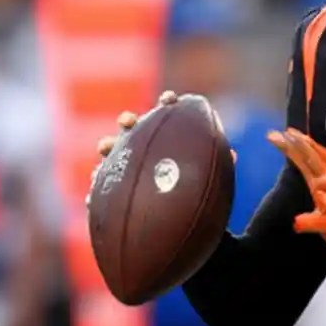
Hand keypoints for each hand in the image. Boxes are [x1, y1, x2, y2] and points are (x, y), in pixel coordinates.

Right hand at [88, 91, 235, 205]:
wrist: (183, 225)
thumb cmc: (198, 196)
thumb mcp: (210, 179)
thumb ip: (219, 164)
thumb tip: (232, 154)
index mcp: (167, 140)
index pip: (167, 115)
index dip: (167, 103)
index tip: (169, 100)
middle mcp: (144, 149)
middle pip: (132, 129)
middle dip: (128, 121)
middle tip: (129, 121)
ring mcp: (126, 167)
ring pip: (111, 153)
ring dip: (107, 146)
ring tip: (105, 148)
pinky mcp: (114, 189)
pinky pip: (102, 187)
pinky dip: (97, 187)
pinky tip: (93, 191)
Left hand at [267, 128, 325, 260]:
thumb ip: (322, 169)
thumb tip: (303, 150)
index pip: (319, 153)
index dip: (302, 142)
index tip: (288, 131)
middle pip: (314, 161)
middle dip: (297, 147)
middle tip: (278, 136)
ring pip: (317, 187)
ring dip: (316, 192)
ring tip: (321, 202)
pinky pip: (314, 221)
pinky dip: (305, 222)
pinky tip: (298, 223)